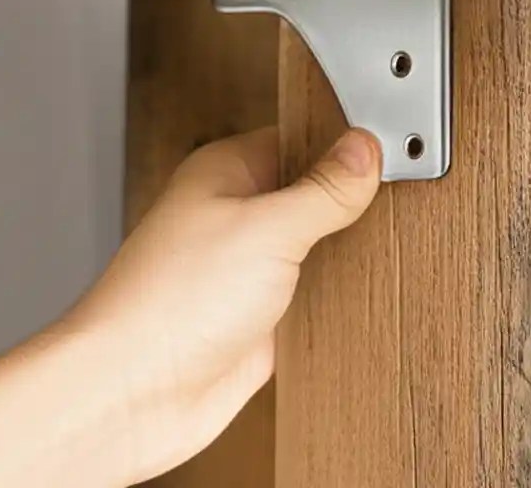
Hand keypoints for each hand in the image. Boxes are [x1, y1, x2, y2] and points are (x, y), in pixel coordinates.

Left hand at [65, 127, 381, 483]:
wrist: (138, 395)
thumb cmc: (171, 302)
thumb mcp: (269, 228)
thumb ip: (324, 189)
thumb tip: (365, 150)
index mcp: (226, 172)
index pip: (301, 137)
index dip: (345, 143)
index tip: (392, 151)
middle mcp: (235, 216)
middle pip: (313, 192)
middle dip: (349, 202)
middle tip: (392, 203)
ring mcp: (247, 268)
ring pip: (315, 246)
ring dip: (341, 253)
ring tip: (373, 249)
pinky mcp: (259, 317)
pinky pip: (311, 295)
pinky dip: (334, 297)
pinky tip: (357, 294)